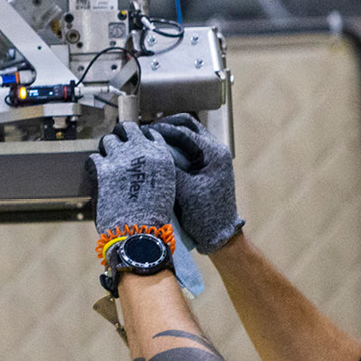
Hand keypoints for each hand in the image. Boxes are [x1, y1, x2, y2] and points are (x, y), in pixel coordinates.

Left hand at [90, 121, 177, 239]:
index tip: (135, 143)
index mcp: (160, 155)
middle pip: (127, 128)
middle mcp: (141, 151)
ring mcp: (121, 157)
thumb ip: (155, 169)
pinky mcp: (103, 168)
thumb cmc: (153, 216)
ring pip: (108, 140)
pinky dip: (93, 165)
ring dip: (106, 149)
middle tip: (117, 144)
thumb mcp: (166, 186)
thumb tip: (144, 164)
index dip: (140, 138)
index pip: (149, 133)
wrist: (139, 231)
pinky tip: (95, 172)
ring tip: (107, 160)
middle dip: (121, 134)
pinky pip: (93, 157)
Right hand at [147, 113, 242, 250]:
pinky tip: (157, 150)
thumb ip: (169, 168)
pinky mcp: (205, 165)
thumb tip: (149, 152)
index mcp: (214, 154)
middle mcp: (215, 151)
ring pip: (188, 134)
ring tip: (149, 138)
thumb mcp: (184, 191)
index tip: (141, 132)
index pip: (184, 132)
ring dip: (169, 133)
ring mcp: (211, 157)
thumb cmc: (204, 216)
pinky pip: (188, 147)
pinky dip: (173, 145)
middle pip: (188, 125)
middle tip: (145, 130)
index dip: (161, 129)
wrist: (219, 235)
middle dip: (166, 125)